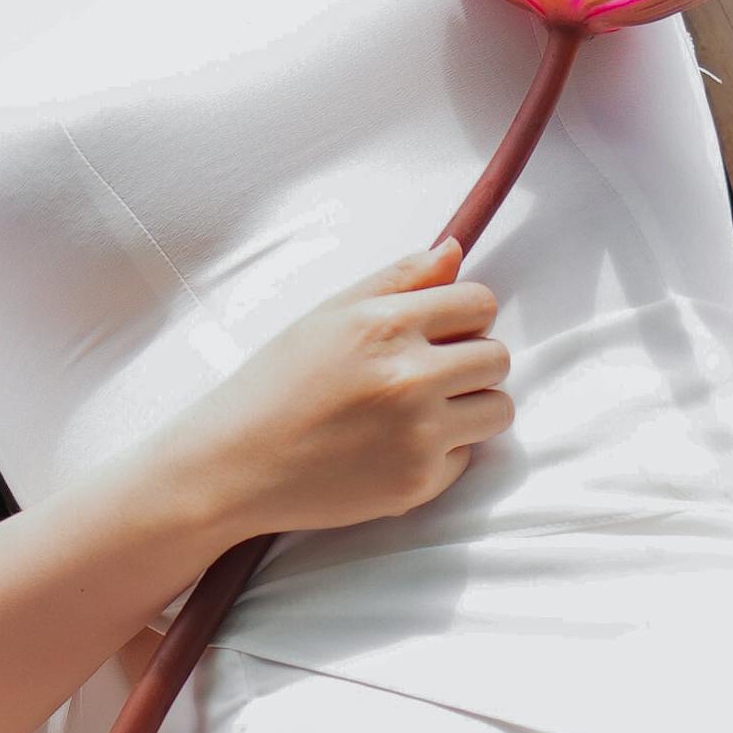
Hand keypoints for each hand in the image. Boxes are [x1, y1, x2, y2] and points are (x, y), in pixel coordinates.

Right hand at [165, 250, 512, 549]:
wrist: (234, 465)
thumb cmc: (276, 384)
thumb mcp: (328, 315)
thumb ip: (398, 280)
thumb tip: (456, 249)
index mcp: (385, 324)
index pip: (480, 304)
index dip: (465, 317)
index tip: (441, 332)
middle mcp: (409, 377)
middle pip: (497, 358)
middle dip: (472, 362)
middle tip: (427, 375)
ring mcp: (418, 434)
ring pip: (497, 409)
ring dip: (471, 408)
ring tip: (420, 411)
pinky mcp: (418, 482)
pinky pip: (466, 457)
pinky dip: (441, 453)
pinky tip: (392, 449)